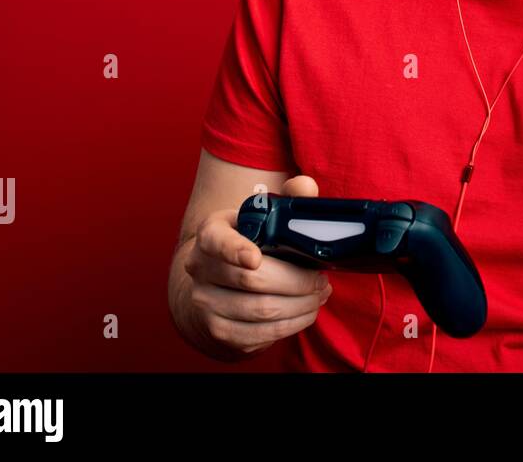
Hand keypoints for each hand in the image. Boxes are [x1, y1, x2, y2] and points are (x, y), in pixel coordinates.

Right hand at [182, 175, 330, 356]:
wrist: (218, 282)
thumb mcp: (263, 216)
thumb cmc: (251, 242)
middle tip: (322, 280)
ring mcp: (205, 302)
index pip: (218, 241)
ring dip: (300, 306)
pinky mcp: (219, 331)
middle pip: (253, 281)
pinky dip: (290, 326)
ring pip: (260, 311)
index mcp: (212, 232)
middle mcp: (200, 267)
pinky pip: (259, 335)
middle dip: (297, 282)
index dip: (235, 250)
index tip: (254, 258)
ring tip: (319, 295)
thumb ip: (288, 198)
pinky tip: (305, 313)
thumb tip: (306, 187)